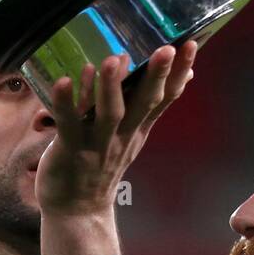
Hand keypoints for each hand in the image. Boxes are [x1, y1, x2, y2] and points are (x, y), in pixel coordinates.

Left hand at [35, 42, 196, 215]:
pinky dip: (65, 103)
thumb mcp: (133, 136)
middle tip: (166, 49)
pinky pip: (68, 124)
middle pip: (143, 104)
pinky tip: (63, 81)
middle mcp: (122, 135)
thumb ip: (150, 107)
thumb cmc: (101, 163)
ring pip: (108, 114)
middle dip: (156, 76)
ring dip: (110, 87)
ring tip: (112, 60)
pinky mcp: (71, 149)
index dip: (178, 73)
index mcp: (138, 129)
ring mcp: (97, 143)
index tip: (190, 45)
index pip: (164, 99)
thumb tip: (183, 77)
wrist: (77, 209)